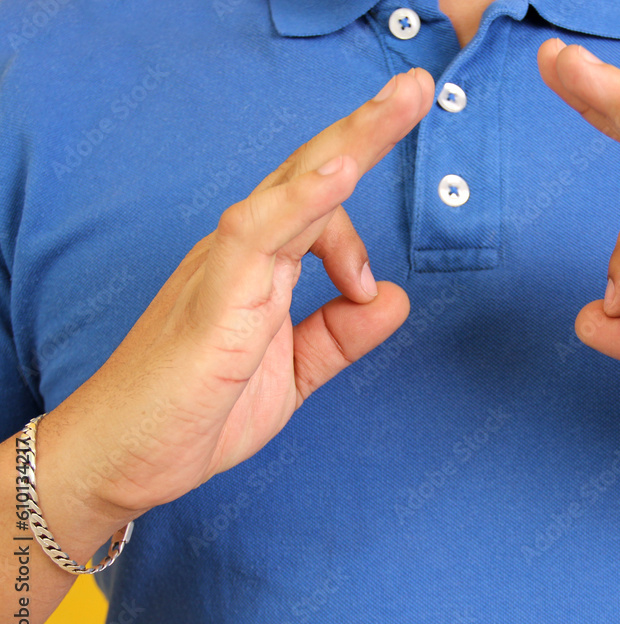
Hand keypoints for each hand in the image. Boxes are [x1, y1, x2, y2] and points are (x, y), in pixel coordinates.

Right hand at [39, 69, 435, 523]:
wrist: (121, 461)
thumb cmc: (196, 411)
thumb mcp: (293, 372)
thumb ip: (340, 334)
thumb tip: (394, 297)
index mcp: (260, 265)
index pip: (320, 214)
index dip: (354, 241)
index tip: (364, 292)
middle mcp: (243, 251)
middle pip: (311, 171)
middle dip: (369, 128)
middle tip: (419, 86)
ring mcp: (225, 267)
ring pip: (291, 185)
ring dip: (351, 141)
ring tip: (403, 99)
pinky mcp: (212, 297)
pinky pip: (256, 232)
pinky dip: (300, 200)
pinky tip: (340, 170)